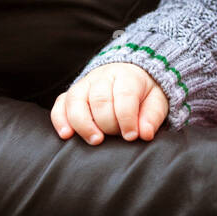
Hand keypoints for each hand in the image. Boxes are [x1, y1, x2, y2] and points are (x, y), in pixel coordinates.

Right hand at [50, 63, 168, 144]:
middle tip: (116, 137)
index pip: (124, 95)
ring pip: (76, 101)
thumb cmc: (143, 93)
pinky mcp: (70, 95)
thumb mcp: (156, 101)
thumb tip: (145, 134)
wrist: (128, 76)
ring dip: (84, 124)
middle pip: (99, 99)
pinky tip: (66, 135)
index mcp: (127, 75)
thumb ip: (152, 116)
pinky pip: (59, 105)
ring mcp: (84, 84)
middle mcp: (102, 76)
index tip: (131, 136)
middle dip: (108, 123)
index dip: (127, 118)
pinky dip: (60, 120)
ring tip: (96, 140)